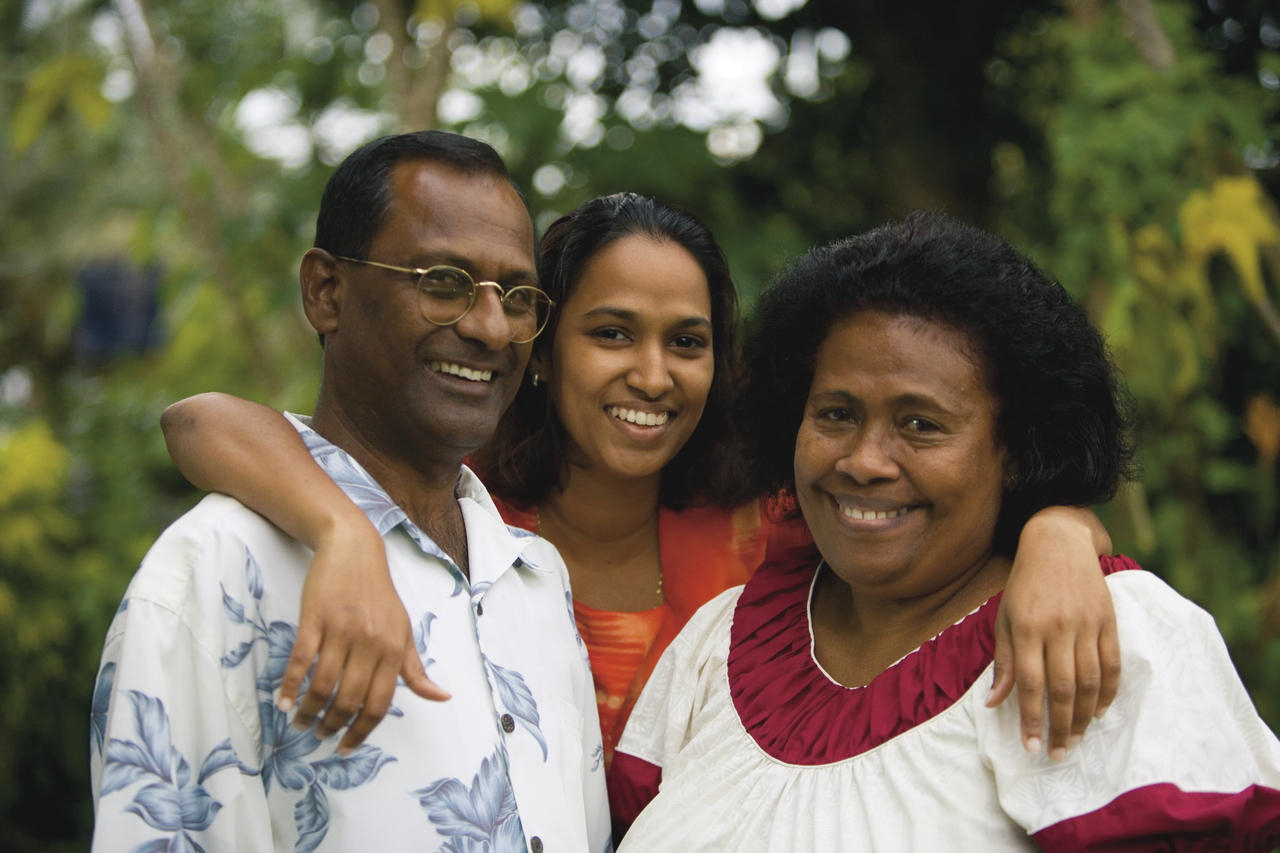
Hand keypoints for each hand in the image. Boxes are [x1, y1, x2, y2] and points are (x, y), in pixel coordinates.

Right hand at [279, 516, 449, 754]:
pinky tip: (284, 702)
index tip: (346, 748)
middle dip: (332, 726)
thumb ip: (415, 668)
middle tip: (320, 735)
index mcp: (394, 649)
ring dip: (309, 712)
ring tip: (301, 722)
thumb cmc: (379, 595)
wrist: (353, 551)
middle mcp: (370, 642)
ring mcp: (341, 630)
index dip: (361, 732)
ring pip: (322, 686)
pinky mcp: (315, 619)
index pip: (378, 704)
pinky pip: (301, 661)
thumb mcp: (403, 630)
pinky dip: (290, 687)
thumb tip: (442, 698)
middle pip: (349, 700)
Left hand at [987, 506, 1119, 760]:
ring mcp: (1087, 623)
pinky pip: (1113, 663)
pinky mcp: (1109, 620)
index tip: (1031, 746)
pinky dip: (1109, 691)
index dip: (1031, 718)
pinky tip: (1101, 711)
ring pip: (1090, 681)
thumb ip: (1002, 661)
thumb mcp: (1005, 617)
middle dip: (1060, 726)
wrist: (1058, 541)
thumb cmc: (1024, 584)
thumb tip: (994, 703)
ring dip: (1085, 717)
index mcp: (1027, 626)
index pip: (1029, 683)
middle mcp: (1058, 627)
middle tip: (1057, 754)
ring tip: (1077, 740)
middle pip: (1063, 688)